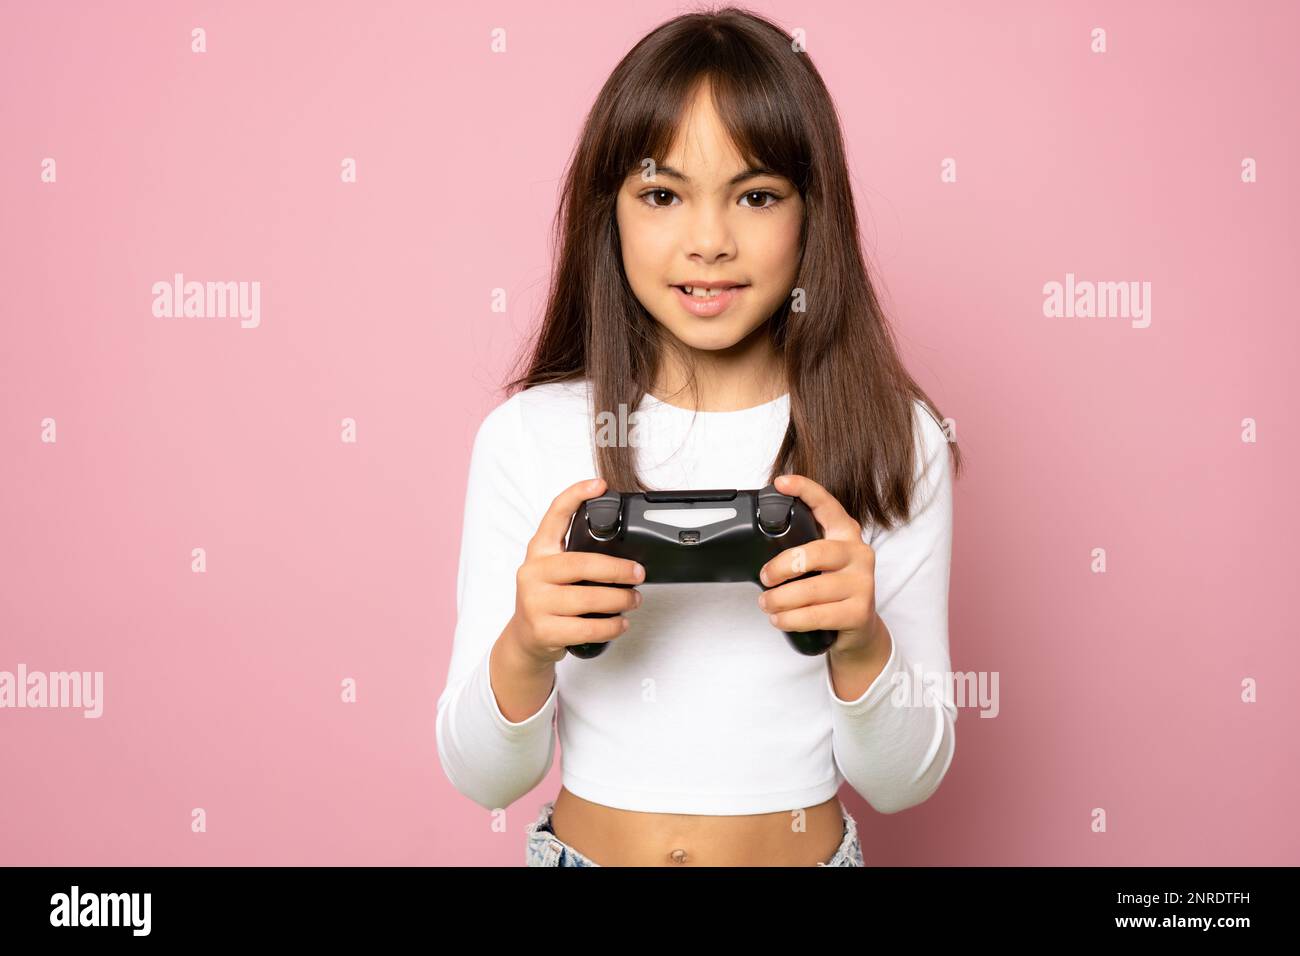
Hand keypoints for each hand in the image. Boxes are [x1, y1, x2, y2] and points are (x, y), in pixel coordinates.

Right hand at [507, 477, 644, 665]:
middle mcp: (533, 572)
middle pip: (581, 563)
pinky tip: (621, 623)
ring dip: (620, 600)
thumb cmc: (548, 599)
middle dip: (617, 569)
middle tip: (638, 573)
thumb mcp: (554, 571)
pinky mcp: (543, 630)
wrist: (525, 639)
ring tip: (634, 600)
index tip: (599, 485)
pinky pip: (586, 628)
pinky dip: (611, 626)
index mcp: (539, 551)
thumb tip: (624, 550)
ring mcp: (535, 602)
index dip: (575, 495)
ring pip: (587, 599)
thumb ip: (578, 555)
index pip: (554, 515)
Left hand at [756, 474, 887, 658]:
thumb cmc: (833, 592)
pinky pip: (817, 615)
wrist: (860, 629)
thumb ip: (801, 550)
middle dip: (782, 567)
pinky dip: (792, 619)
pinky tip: (780, 619)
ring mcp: (863, 583)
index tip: (781, 484)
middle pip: (815, 552)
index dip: (805, 490)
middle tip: (765, 578)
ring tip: (767, 604)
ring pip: (813, 589)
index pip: (827, 505)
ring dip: (781, 599)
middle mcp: (858, 554)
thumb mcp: (821, 564)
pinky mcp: (860, 612)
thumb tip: (758, 551)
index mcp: (846, 535)